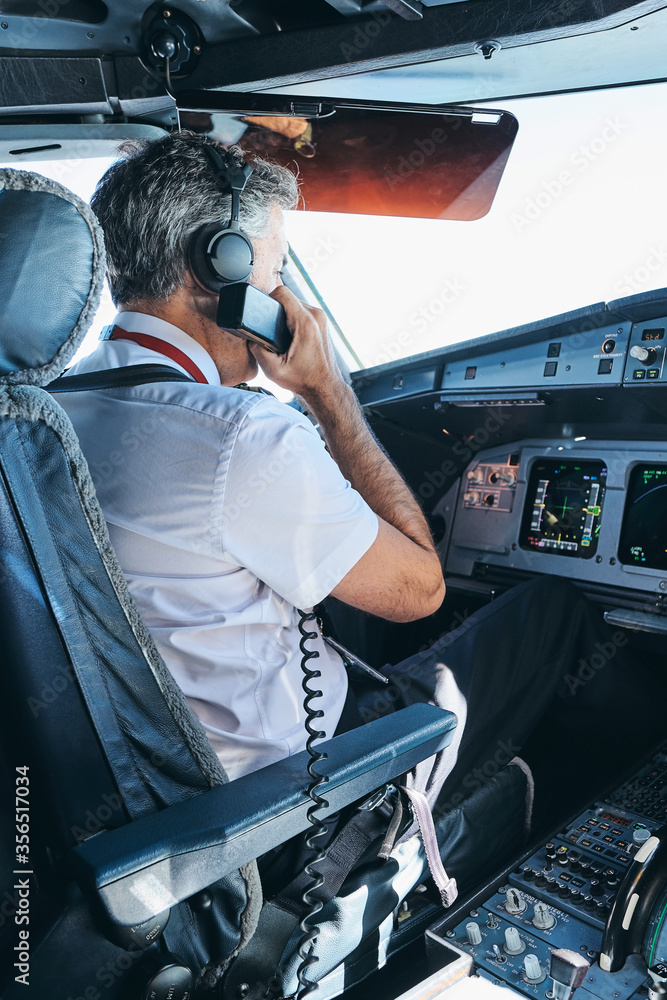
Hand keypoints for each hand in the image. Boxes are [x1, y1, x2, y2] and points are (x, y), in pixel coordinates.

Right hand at [248, 286, 345, 400]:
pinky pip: (302, 311)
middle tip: (270, 329)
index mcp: (306, 323)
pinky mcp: (321, 322)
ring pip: (295, 304)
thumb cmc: (305, 380)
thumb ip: (257, 351)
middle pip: (288, 298)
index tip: (262, 311)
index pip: (282, 293)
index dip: (268, 298)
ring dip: (284, 314)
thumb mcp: (273, 370)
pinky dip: (293, 319)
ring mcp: (321, 318)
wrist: (324, 387)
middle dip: (275, 310)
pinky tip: (288, 334)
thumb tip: (250, 337)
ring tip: (279, 334)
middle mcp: (316, 316)